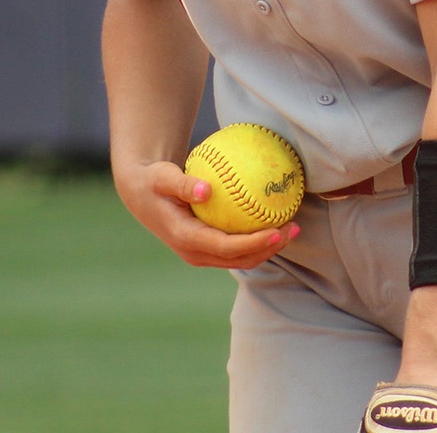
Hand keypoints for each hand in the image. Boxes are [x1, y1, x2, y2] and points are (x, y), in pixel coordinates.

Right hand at [113, 158, 298, 268]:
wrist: (142, 195)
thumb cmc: (154, 181)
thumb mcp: (163, 177)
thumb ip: (183, 183)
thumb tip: (206, 190)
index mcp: (186, 239)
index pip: (227, 247)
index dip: (254, 242)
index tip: (277, 230)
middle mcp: (195, 253)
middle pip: (240, 259)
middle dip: (270, 247)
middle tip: (294, 228)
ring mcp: (201, 255)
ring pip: (241, 259)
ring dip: (268, 248)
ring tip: (293, 228)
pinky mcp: (207, 250)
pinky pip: (237, 251)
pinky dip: (258, 242)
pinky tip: (274, 223)